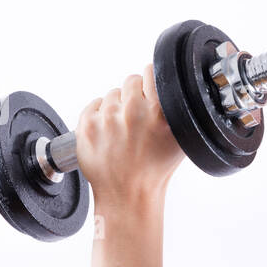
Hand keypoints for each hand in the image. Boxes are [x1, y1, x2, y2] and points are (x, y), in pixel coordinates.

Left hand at [74, 63, 186, 205]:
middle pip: (131, 81)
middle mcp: (133, 112)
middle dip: (134, 95)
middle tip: (136, 118)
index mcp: (159, 113)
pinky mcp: (87, 125)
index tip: (149, 93)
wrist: (128, 194)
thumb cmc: (154, 170)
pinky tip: (108, 134)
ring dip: (116, 108)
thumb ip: (175, 111)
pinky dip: (99, 116)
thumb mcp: (179, 140)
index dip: (150, 83)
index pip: (151, 72)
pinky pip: (94, 105)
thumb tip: (168, 86)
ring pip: (112, 95)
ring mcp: (108, 119)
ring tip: (122, 131)